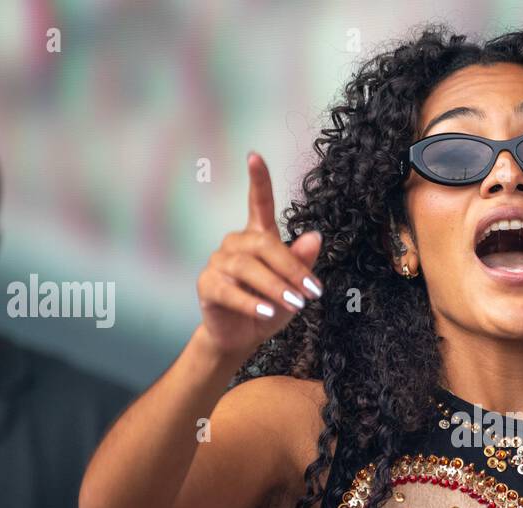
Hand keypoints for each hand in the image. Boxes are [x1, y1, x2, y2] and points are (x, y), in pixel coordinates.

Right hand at [195, 151, 324, 358]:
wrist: (241, 336)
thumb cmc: (269, 306)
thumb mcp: (293, 287)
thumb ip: (302, 263)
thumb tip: (315, 237)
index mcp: (257, 237)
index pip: (258, 203)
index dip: (257, 180)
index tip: (254, 156)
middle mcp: (236, 244)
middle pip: (264, 245)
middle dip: (291, 268)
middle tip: (312, 293)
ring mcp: (218, 263)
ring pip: (248, 268)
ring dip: (275, 287)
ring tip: (295, 305)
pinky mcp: (208, 286)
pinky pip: (230, 291)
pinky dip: (251, 303)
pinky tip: (267, 314)